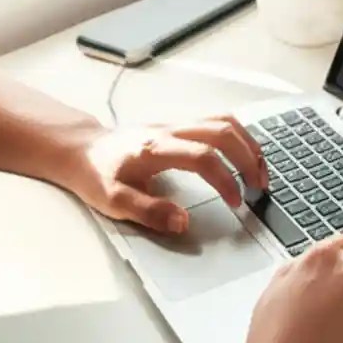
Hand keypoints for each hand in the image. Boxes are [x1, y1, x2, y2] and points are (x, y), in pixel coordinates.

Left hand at [71, 114, 268, 233]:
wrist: (81, 149)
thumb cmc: (96, 174)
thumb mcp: (114, 201)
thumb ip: (149, 212)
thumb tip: (183, 222)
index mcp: (154, 148)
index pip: (203, 157)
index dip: (226, 180)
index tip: (236, 202)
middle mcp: (169, 130)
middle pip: (222, 130)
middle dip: (248, 158)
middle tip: (260, 186)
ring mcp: (176, 123)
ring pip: (224, 120)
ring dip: (248, 144)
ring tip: (260, 171)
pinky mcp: (179, 124)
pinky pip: (218, 120)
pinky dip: (239, 137)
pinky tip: (246, 156)